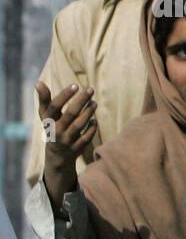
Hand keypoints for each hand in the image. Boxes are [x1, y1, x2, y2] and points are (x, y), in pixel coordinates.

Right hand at [36, 82, 96, 204]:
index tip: (75, 85)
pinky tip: (95, 120)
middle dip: (81, 101)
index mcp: (48, 121)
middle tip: (90, 89)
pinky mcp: (77, 148)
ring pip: (79, 125)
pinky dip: (92, 127)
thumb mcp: (46, 116)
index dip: (64, 96)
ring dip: (88, 112)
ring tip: (94, 102)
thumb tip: (38, 82)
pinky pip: (87, 136)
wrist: (56, 156)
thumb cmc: (52, 128)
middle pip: (70, 114)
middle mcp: (56, 131)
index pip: (54, 107)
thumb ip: (44, 100)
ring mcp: (67, 140)